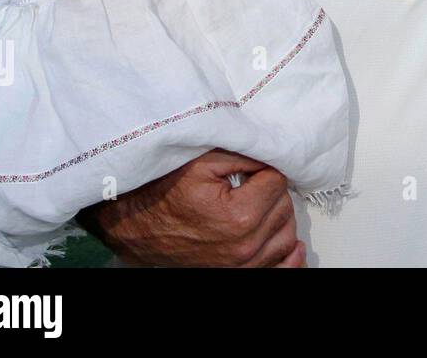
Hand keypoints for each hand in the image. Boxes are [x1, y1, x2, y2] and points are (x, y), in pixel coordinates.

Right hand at [80, 149, 304, 266]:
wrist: (132, 222)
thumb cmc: (163, 190)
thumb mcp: (204, 159)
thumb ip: (246, 153)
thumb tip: (275, 154)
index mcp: (240, 217)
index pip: (278, 181)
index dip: (263, 168)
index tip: (247, 167)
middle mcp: (243, 247)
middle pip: (284, 207)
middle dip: (270, 190)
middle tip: (248, 182)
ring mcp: (239, 266)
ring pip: (285, 235)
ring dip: (277, 216)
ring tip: (260, 203)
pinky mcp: (233, 274)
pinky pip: (276, 268)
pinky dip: (287, 258)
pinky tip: (294, 249)